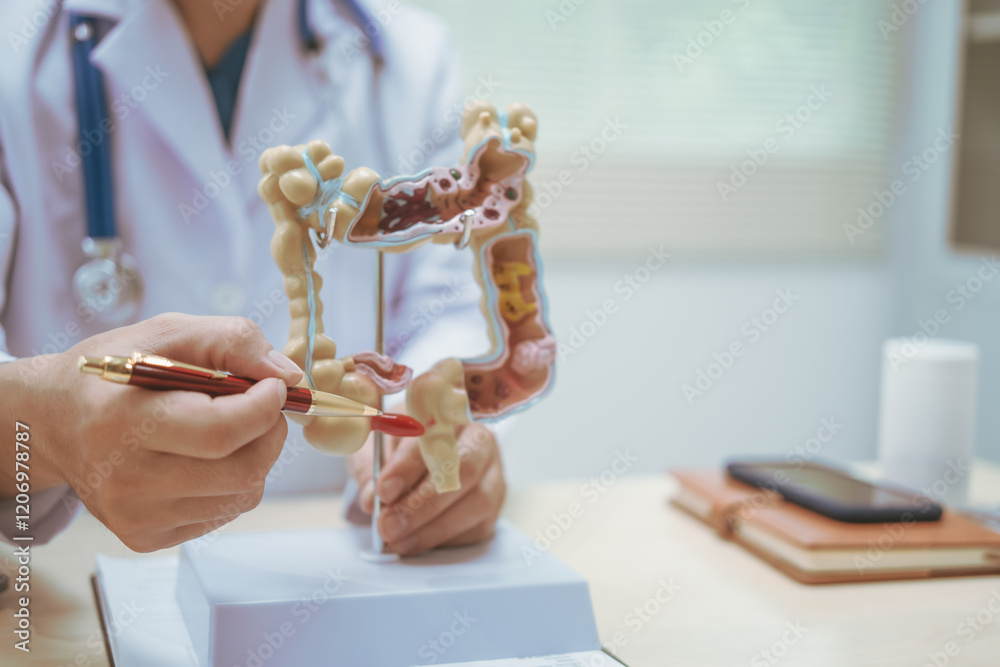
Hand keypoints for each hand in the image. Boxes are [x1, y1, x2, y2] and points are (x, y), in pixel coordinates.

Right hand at [2, 313, 302, 551]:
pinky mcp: (145, 537)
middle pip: (242, 471)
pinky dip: (233, 481)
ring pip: (243, 494)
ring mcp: (135, 516)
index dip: (264, 408)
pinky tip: (203, 458)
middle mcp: (124, 479)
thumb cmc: (115, 372)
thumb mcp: (167, 333)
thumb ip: (232, 341)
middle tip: (263, 406)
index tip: (275, 387)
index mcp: (121, 420)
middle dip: (270, 432)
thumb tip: (290, 377)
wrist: (53, 423)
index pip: (218, 432)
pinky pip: (225, 512)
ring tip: (225, 429)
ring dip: (255, 456)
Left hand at [347, 420, 505, 556]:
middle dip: (422, 504)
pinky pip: (479, 525)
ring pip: (477, 501)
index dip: (408, 466)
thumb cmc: (395, 447)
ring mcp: (493, 472)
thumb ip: (370, 468)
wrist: (416, 458)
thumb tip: (372, 499)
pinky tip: (418, 542)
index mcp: (448, 413)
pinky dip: (447, 539)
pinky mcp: (494, 503)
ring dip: (434, 528)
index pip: (435, 436)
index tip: (383, 490)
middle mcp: (479, 438)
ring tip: (398, 540)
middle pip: (463, 470)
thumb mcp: (374, 447)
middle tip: (388, 524)